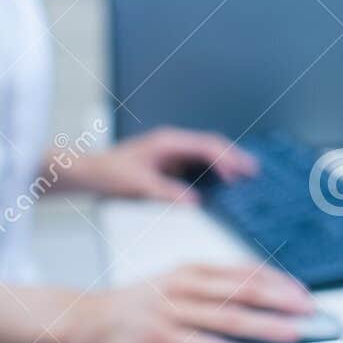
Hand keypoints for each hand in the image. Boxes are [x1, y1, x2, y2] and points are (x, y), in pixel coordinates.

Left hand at [56, 126, 257, 204]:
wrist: (88, 173)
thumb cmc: (108, 173)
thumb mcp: (138, 185)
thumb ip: (168, 192)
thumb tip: (196, 201)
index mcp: (168, 142)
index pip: (206, 145)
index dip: (227, 157)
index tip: (242, 170)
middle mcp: (173, 143)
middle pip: (212, 146)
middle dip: (234, 157)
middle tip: (255, 171)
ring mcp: (172, 152)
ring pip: (208, 154)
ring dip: (227, 163)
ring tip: (247, 176)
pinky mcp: (171, 163)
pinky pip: (199, 164)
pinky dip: (215, 171)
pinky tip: (225, 182)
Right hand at [59, 263, 315, 342]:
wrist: (87, 318)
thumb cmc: (139, 303)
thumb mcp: (177, 282)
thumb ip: (214, 288)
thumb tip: (259, 298)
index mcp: (192, 269)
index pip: (245, 271)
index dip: (279, 282)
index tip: (303, 293)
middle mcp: (184, 286)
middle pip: (243, 291)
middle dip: (281, 301)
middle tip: (310, 311)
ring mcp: (170, 312)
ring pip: (227, 318)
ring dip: (265, 325)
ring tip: (291, 333)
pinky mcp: (158, 339)